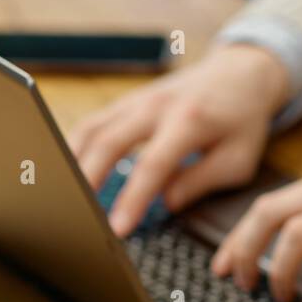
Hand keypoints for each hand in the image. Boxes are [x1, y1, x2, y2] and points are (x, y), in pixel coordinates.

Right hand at [68, 44, 291, 236]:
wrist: (240, 73)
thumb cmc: (242, 121)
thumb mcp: (238, 159)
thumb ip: (201, 181)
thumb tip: (166, 203)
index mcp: (189, 121)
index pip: (153, 165)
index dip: (133, 198)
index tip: (117, 229)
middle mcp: (157, 106)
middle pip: (109, 142)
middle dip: (87, 180)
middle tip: (75, 215)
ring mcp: (137, 100)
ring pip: (93, 129)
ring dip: (72, 162)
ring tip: (59, 196)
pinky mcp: (126, 102)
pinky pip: (93, 124)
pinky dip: (74, 147)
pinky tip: (64, 172)